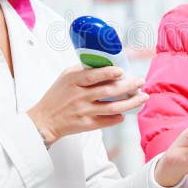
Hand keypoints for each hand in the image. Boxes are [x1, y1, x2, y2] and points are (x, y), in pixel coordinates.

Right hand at [27, 66, 147, 144]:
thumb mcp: (66, 77)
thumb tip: (108, 63)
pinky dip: (117, 118)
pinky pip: (106, 121)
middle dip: (128, 86)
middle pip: (108, 91)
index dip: (108, 73)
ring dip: (130, 103)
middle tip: (140, 82)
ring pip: (112, 107)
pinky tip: (125, 114)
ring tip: (142, 97)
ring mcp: (83, 111)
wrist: (44, 120)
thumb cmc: (57, 95)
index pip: (93, 76)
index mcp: (73, 81)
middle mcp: (79, 96)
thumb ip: (84, 70)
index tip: (121, 71)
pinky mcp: (86, 125)